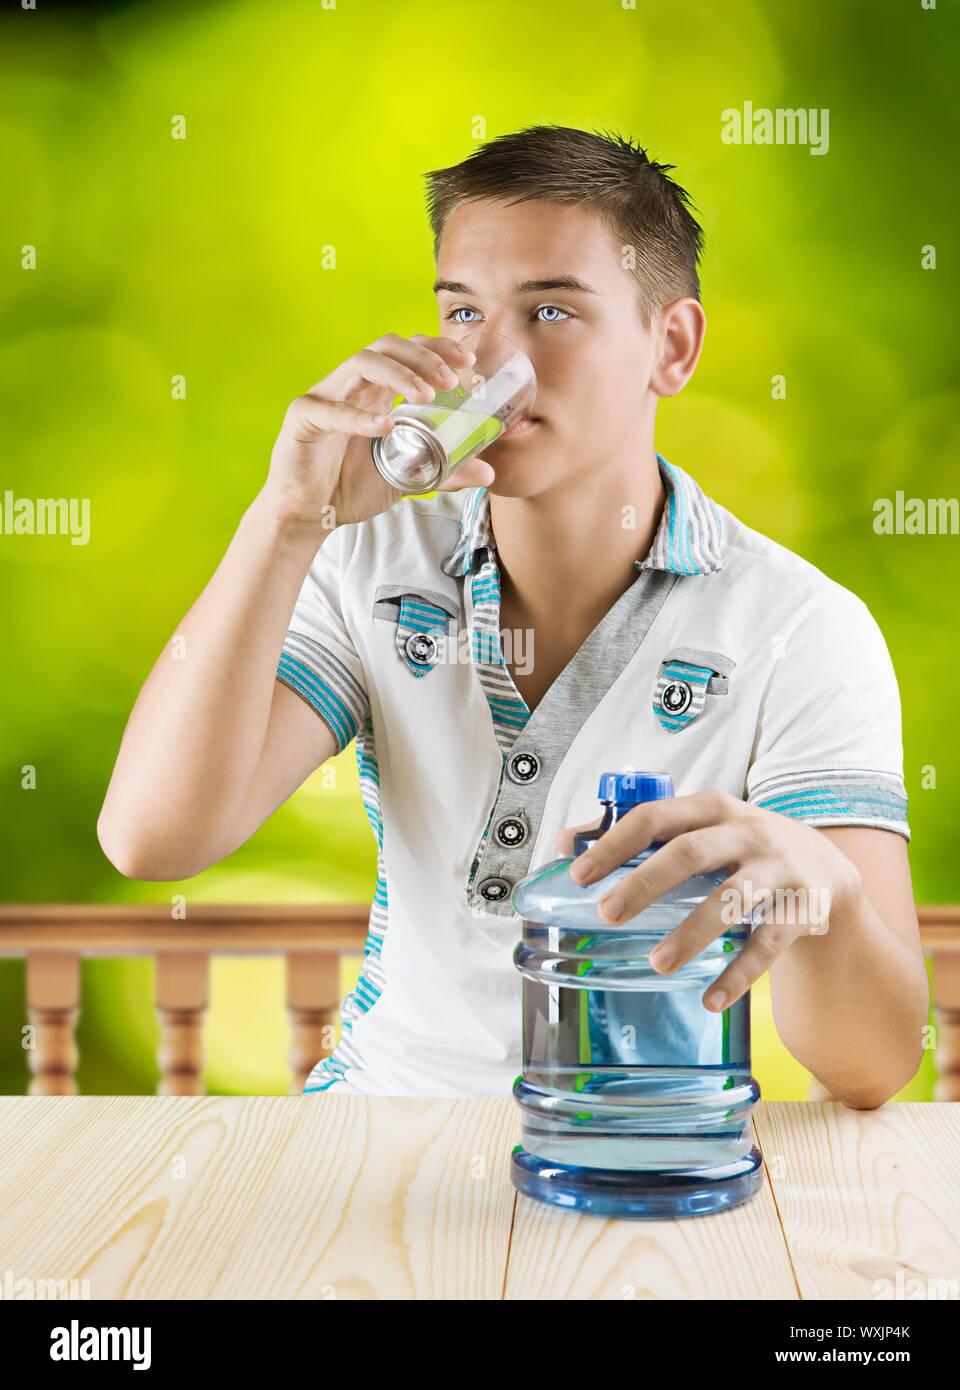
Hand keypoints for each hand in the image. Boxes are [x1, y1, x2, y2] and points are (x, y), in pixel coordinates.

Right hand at [262, 333, 496, 530]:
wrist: (310, 515)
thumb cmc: (351, 486)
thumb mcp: (408, 477)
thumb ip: (445, 471)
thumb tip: (488, 472)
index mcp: (375, 391)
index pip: (407, 352)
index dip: (437, 349)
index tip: (468, 363)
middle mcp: (351, 385)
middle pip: (387, 346)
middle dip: (423, 357)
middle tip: (451, 381)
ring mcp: (325, 396)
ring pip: (361, 364)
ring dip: (399, 375)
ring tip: (426, 397)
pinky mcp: (303, 418)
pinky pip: (329, 409)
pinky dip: (359, 416)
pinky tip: (385, 426)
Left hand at [554, 789, 862, 1011]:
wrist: (827, 868)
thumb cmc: (742, 848)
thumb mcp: (700, 829)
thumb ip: (640, 835)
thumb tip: (565, 843)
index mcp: (712, 808)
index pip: (655, 816)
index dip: (615, 843)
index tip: (579, 875)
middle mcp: (747, 831)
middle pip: (690, 852)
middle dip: (646, 883)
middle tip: (606, 914)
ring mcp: (778, 869)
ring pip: (732, 899)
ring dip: (692, 932)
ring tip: (657, 963)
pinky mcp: (804, 908)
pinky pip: (769, 943)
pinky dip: (740, 973)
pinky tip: (711, 998)